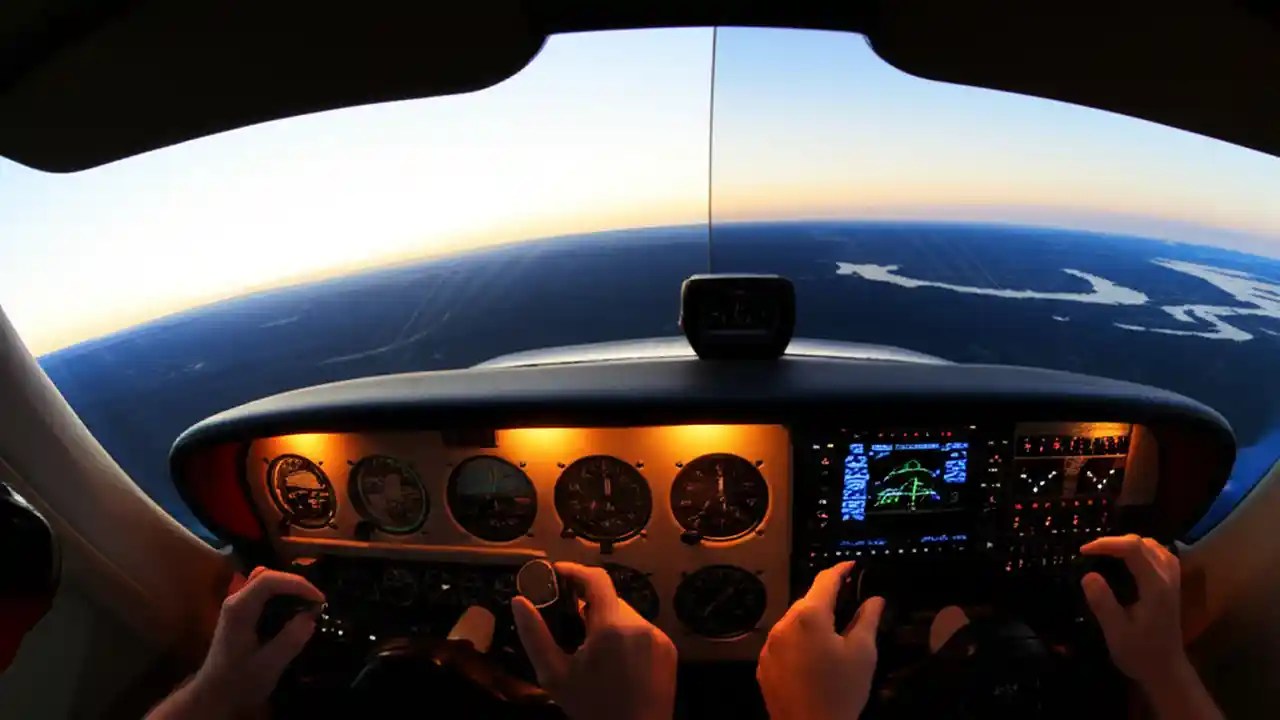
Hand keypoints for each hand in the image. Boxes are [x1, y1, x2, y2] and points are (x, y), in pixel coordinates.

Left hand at [148, 567, 324, 718]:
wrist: (214, 695)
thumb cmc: (239, 681)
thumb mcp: (269, 666)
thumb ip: (290, 640)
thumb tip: (310, 616)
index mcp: (239, 610)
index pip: (268, 580)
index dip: (297, 584)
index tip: (319, 601)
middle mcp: (235, 601)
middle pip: (267, 576)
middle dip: (296, 585)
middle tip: (317, 603)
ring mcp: (236, 605)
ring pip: (265, 581)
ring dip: (290, 588)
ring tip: (309, 605)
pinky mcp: (241, 612)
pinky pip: (263, 592)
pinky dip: (282, 595)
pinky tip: (294, 611)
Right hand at [512, 562, 676, 719]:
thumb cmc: (591, 709)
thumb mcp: (555, 676)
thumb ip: (535, 635)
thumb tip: (519, 601)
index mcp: (611, 628)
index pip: (596, 580)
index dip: (575, 570)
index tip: (556, 572)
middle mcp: (640, 625)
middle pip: (609, 598)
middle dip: (588, 602)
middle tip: (567, 616)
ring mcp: (658, 637)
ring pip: (626, 613)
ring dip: (606, 619)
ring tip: (589, 644)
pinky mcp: (669, 649)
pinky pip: (642, 630)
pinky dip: (625, 634)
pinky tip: (614, 658)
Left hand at [757, 562, 884, 719]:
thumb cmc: (841, 691)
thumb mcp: (862, 654)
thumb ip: (867, 619)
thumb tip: (875, 598)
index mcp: (809, 616)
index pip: (825, 580)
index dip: (840, 569)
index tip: (852, 565)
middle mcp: (783, 624)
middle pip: (808, 602)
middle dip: (827, 600)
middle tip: (848, 606)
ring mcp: (770, 645)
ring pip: (793, 622)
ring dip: (811, 623)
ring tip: (831, 638)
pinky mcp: (763, 664)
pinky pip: (782, 642)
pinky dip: (797, 642)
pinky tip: (812, 659)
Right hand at [1080, 536, 1185, 687]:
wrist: (1166, 670)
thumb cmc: (1140, 653)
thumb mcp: (1116, 632)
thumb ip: (1103, 603)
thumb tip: (1088, 574)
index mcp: (1155, 587)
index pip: (1133, 549)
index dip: (1106, 544)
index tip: (1083, 552)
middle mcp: (1167, 578)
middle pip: (1142, 543)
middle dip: (1113, 542)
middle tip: (1090, 553)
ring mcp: (1172, 581)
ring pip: (1153, 546)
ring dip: (1128, 544)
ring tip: (1106, 553)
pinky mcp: (1171, 585)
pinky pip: (1159, 555)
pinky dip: (1141, 550)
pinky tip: (1128, 559)